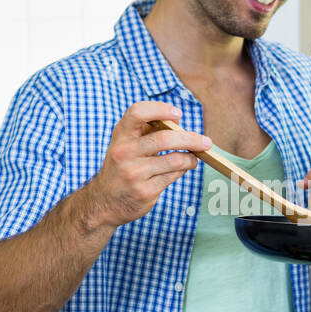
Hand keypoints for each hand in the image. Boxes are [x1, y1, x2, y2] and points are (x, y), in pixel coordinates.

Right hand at [85, 101, 212, 228]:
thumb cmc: (122, 167)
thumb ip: (147, 132)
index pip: (137, 112)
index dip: (160, 109)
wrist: (104, 202)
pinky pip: (173, 176)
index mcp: (120, 136)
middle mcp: (124, 152)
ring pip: (174, 160)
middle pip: (165, 138)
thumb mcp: (126, 145)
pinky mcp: (144, 191)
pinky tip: (184, 168)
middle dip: (190, 139)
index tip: (178, 114)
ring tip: (194, 158)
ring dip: (191, 158)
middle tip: (206, 142)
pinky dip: (183, 170)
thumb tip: (178, 123)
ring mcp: (134, 173)